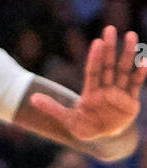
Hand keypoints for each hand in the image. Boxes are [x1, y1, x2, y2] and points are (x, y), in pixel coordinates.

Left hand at [30, 27, 146, 140]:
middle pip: (108, 64)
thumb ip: (52, 108)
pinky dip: (141, 73)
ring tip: (132, 35)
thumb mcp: (68, 119)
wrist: (102, 138)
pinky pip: (136, 84)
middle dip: (111, 47)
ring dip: (129, 53)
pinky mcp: (130, 101)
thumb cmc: (85, 127)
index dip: (95, 57)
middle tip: (111, 29)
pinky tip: (144, 60)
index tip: (97, 42)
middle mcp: (106, 88)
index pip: (93, 71)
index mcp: (91, 92)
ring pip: (124, 70)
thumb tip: (32, 99)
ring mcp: (119, 93)